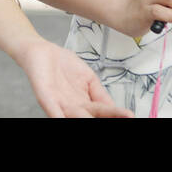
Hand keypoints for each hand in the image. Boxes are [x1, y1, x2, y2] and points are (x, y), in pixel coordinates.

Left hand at [15, 37, 131, 117]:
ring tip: (96, 121)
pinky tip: (64, 120)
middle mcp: (74, 108)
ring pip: (76, 117)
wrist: (41, 50)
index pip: (104, 111)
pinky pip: (53, 111)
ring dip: (84, 120)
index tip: (131, 116)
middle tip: (123, 119)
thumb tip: (116, 108)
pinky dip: (59, 117)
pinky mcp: (45, 98)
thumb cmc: (62, 64)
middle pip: (92, 117)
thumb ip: (101, 94)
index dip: (117, 114)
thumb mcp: (88, 78)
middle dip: (106, 119)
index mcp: (85, 103)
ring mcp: (59, 104)